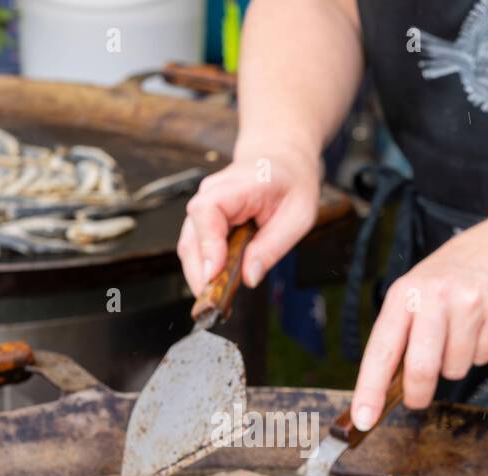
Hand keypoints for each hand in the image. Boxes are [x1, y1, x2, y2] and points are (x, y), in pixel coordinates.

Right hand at [178, 141, 322, 293]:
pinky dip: (204, 269)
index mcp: (238, 185)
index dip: (207, 245)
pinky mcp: (204, 221)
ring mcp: (204, 206)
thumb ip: (272, 246)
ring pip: (189, 246)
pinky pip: (197, 248)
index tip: (213, 274)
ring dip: (198, 275)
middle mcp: (212, 193)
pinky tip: (217, 286)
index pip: (207, 211)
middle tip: (215, 303)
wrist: (282, 160)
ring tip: (216, 300)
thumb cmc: (292, 184)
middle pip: (191, 235)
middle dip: (199, 273)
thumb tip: (249, 277)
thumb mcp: (298, 216)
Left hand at [350, 219, 487, 429]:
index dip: (370, 389)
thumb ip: (400, 333)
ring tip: (461, 333)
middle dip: (418, 393)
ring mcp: (470, 303)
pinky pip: (486, 357)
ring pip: (456, 368)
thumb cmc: (453, 274)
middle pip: (422, 368)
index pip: (381, 350)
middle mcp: (435, 296)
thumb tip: (383, 387)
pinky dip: (483, 350)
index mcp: (404, 294)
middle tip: (418, 398)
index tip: (364, 419)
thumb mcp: (416, 291)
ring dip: (456, 363)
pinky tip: (483, 325)